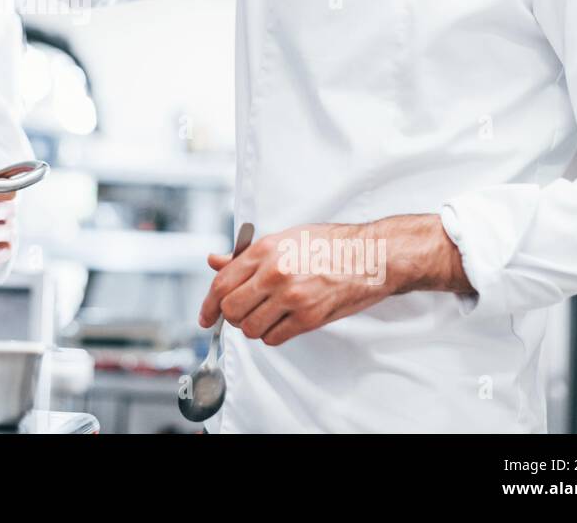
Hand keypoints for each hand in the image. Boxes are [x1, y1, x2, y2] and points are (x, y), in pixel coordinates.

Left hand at [198, 215, 471, 345]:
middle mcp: (274, 273)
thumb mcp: (283, 238)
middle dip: (232, 317)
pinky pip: (274, 337)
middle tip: (243, 314)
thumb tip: (213, 261)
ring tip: (267, 315)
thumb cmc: (328, 244)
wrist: (371, 256)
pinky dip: (273, 335)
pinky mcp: (309, 317)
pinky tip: (282, 322)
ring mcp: (292, 297)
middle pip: (232, 310)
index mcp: (264, 250)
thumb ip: (245, 255)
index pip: (221, 284)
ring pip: (251, 328)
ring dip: (254, 327)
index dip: (207, 305)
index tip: (205, 317)